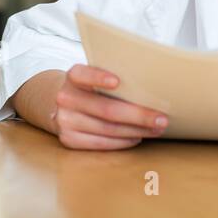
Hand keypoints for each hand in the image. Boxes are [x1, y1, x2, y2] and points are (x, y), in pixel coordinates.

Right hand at [51, 64, 169, 149]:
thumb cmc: (87, 88)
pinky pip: (102, 143)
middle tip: (161, 119)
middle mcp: (66, 98)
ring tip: (156, 129)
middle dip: (138, 115)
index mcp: (73, 77)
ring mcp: (66, 121)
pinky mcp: (69, 139)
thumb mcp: (91, 76)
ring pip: (108, 129)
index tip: (118, 81)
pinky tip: (137, 137)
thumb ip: (110, 78)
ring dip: (136, 131)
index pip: (84, 74)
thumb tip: (149, 88)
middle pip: (107, 109)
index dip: (99, 77)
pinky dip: (123, 141)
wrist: (55, 104)